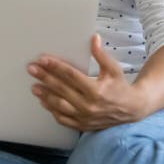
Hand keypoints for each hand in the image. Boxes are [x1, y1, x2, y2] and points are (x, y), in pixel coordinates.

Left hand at [28, 34, 148, 131]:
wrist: (131, 110)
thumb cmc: (120, 86)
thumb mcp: (113, 69)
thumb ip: (101, 55)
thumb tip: (93, 38)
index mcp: (97, 90)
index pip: (71, 76)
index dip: (56, 66)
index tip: (43, 59)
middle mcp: (89, 105)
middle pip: (62, 89)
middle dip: (45, 78)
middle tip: (32, 69)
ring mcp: (85, 117)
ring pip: (60, 106)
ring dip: (45, 95)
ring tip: (34, 86)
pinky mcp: (82, 125)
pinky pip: (63, 119)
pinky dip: (52, 110)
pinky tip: (44, 102)